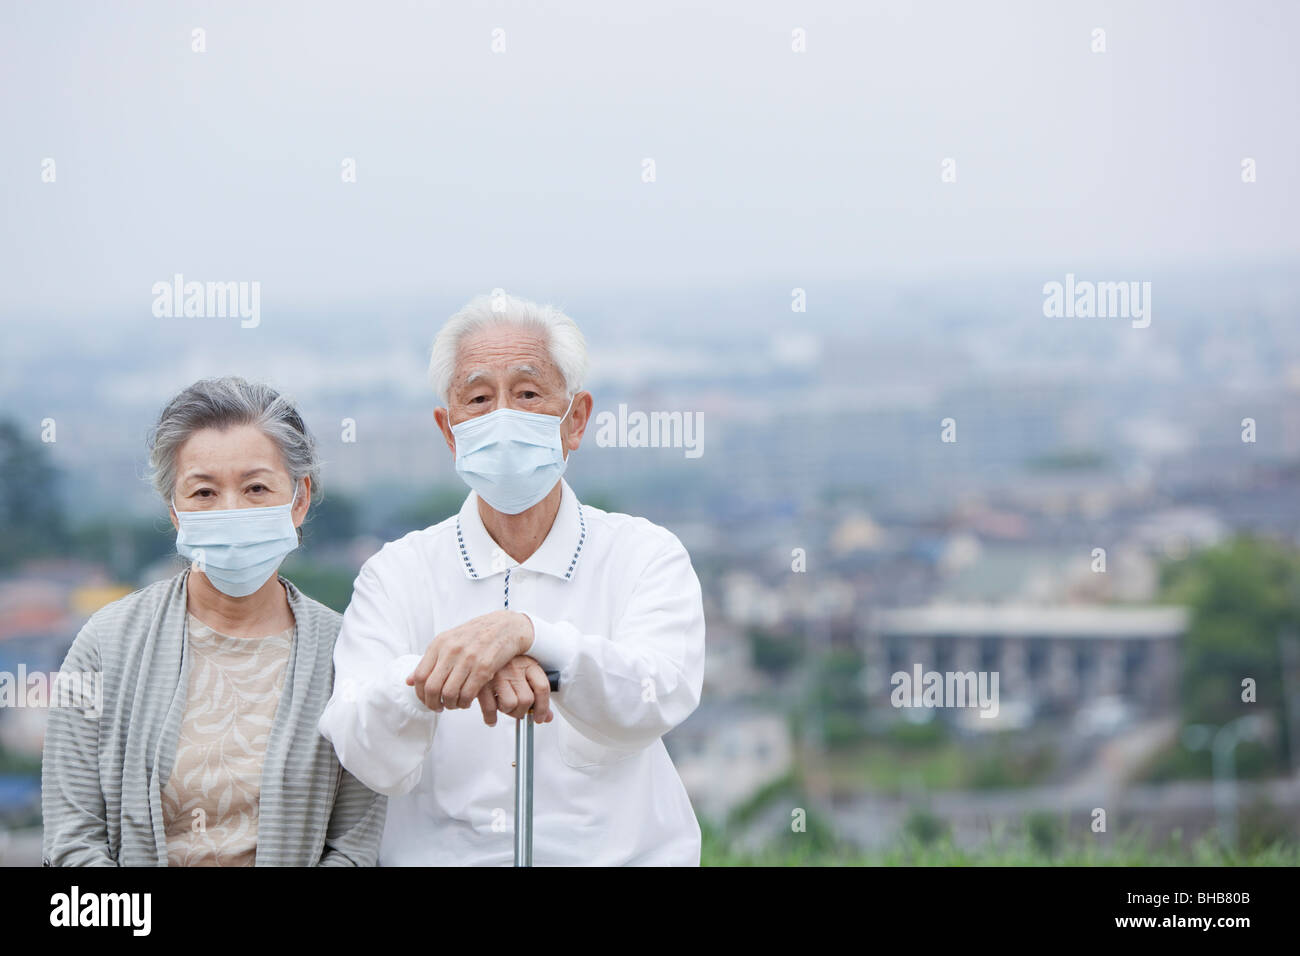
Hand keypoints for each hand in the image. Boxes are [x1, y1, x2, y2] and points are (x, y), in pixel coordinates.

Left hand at [406, 610, 534, 711]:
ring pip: (450, 693)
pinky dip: (465, 702)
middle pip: (433, 688)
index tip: (426, 701)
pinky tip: (467, 701)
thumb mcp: (449, 642)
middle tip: (440, 707)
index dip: (420, 694)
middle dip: (433, 704)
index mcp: (439, 643)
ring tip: (455, 704)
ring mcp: (468, 658)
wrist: (506, 627)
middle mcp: (451, 650)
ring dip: (451, 705)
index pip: (420, 676)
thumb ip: (429, 661)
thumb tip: (409, 680)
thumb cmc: (477, 635)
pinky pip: (468, 693)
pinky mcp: (484, 667)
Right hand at [475, 655, 553, 726]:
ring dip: (508, 711)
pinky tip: (492, 717)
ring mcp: (497, 675)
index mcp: (528, 663)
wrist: (481, 648)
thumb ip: (537, 693)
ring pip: (510, 704)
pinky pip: (490, 708)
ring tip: (505, 706)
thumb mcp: (525, 671)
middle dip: (523, 710)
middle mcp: (513, 668)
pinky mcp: (481, 684)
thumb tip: (547, 717)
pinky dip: (491, 718)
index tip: (540, 717)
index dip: (543, 707)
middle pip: (526, 699)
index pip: (542, 688)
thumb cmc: (506, 663)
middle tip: (518, 710)